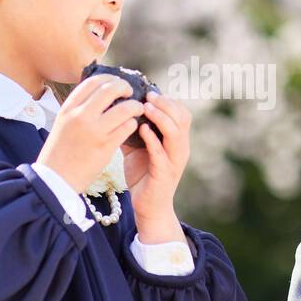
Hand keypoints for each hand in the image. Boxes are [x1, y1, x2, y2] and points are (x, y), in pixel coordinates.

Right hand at [36, 74, 143, 193]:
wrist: (56, 179)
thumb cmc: (60, 152)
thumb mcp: (63, 123)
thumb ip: (79, 109)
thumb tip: (100, 95)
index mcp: (69, 108)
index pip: (93, 82)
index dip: (109, 79)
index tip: (117, 83)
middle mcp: (80, 115)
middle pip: (111, 89)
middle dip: (125, 87)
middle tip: (130, 93)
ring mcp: (94, 130)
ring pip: (125, 108)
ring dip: (135, 106)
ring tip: (137, 110)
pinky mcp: (105, 145)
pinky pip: (127, 127)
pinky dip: (133, 124)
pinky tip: (131, 126)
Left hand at [120, 89, 189, 240]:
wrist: (149, 208)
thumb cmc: (143, 176)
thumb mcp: (138, 148)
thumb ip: (133, 130)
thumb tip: (117, 110)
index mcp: (176, 141)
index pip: (181, 113)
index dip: (168, 100)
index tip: (150, 92)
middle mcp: (180, 149)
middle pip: (182, 118)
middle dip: (166, 104)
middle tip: (148, 96)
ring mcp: (174, 162)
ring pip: (176, 133)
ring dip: (161, 118)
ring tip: (146, 108)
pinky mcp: (164, 174)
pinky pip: (162, 153)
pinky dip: (153, 140)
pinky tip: (142, 130)